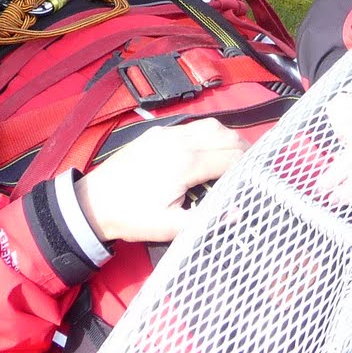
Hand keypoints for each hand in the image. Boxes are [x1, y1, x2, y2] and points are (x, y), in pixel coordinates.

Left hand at [72, 119, 248, 243]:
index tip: (259, 180)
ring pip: (211, 125)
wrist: (93, 202)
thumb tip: (236, 212)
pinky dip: (210, 134)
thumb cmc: (130, 216)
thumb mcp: (169, 227)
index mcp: (185, 163)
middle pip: (226, 135)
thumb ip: (206, 219)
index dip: (249, 169)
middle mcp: (180, 141)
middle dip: (244, 151)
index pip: (231, 159)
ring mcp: (168, 133)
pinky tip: (209, 151)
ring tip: (234, 158)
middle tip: (251, 169)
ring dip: (228, 139)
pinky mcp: (157, 132)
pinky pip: (194, 125)